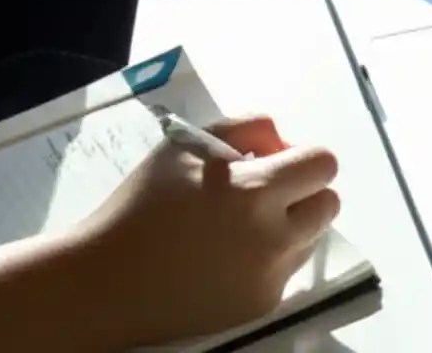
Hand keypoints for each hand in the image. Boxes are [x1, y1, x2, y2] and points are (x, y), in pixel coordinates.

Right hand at [75, 115, 339, 346]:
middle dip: (304, 193)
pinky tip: (226, 259)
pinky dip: (268, 261)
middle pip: (328, 204)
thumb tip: (283, 140)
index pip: (322, 164)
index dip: (301, 158)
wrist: (103, 283)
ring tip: (240, 228)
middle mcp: (273, 236)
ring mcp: (270, 275)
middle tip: (263, 195)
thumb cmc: (139, 206)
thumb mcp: (184, 146)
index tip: (271, 164)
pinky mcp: (262, 304)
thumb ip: (245, 127)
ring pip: (311, 238)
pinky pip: (285, 271)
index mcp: (254, 190)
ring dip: (290, 227)